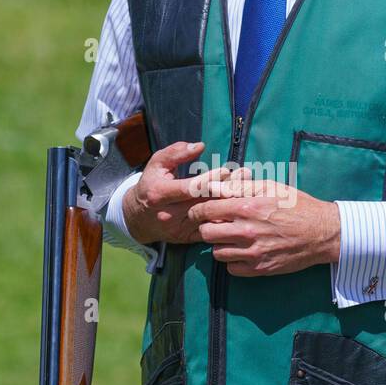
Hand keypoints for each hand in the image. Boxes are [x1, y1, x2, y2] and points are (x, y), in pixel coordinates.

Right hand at [122, 141, 251, 245]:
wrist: (138, 218)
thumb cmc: (151, 185)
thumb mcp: (156, 164)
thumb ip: (176, 153)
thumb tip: (200, 146)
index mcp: (160, 194)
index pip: (189, 188)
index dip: (208, 180)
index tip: (226, 170)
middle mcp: (169, 213)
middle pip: (203, 203)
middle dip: (225, 189)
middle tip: (244, 177)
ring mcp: (179, 228)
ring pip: (209, 218)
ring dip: (230, 205)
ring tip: (247, 191)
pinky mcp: (187, 238)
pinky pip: (210, 232)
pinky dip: (225, 222)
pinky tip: (239, 211)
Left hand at [185, 177, 340, 275]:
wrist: (322, 233)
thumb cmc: (297, 206)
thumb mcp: (271, 187)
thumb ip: (240, 187)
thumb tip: (215, 186)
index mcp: (247, 208)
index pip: (207, 210)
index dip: (198, 210)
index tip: (199, 212)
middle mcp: (247, 232)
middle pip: (207, 234)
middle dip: (207, 227)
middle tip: (216, 225)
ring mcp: (253, 253)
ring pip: (217, 253)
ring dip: (220, 245)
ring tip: (231, 238)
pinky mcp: (260, 269)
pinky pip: (231, 268)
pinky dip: (232, 261)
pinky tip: (242, 251)